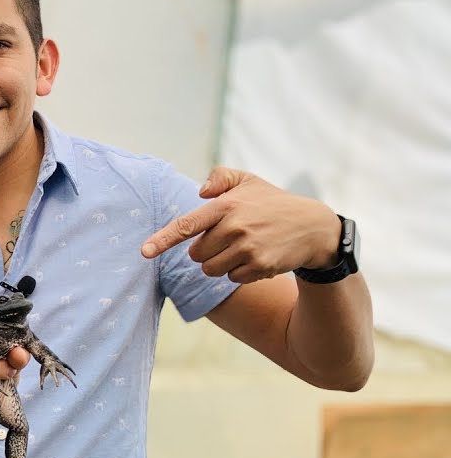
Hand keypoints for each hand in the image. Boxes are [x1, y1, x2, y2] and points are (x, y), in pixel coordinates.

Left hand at [140, 167, 340, 283]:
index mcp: (226, 205)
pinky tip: (257, 258)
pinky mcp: (259, 266)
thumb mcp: (249, 181)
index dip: (163, 239)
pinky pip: (231, 278)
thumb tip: (199, 192)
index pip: (187, 225)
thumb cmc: (272, 203)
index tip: (144, 252)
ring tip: (243, 248)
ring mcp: (247, 248)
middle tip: (229, 239)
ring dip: (221, 264)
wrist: (313, 228)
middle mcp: (235, 227)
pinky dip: (239, 273)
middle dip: (206, 251)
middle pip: (196, 255)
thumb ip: (220, 178)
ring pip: (210, 270)